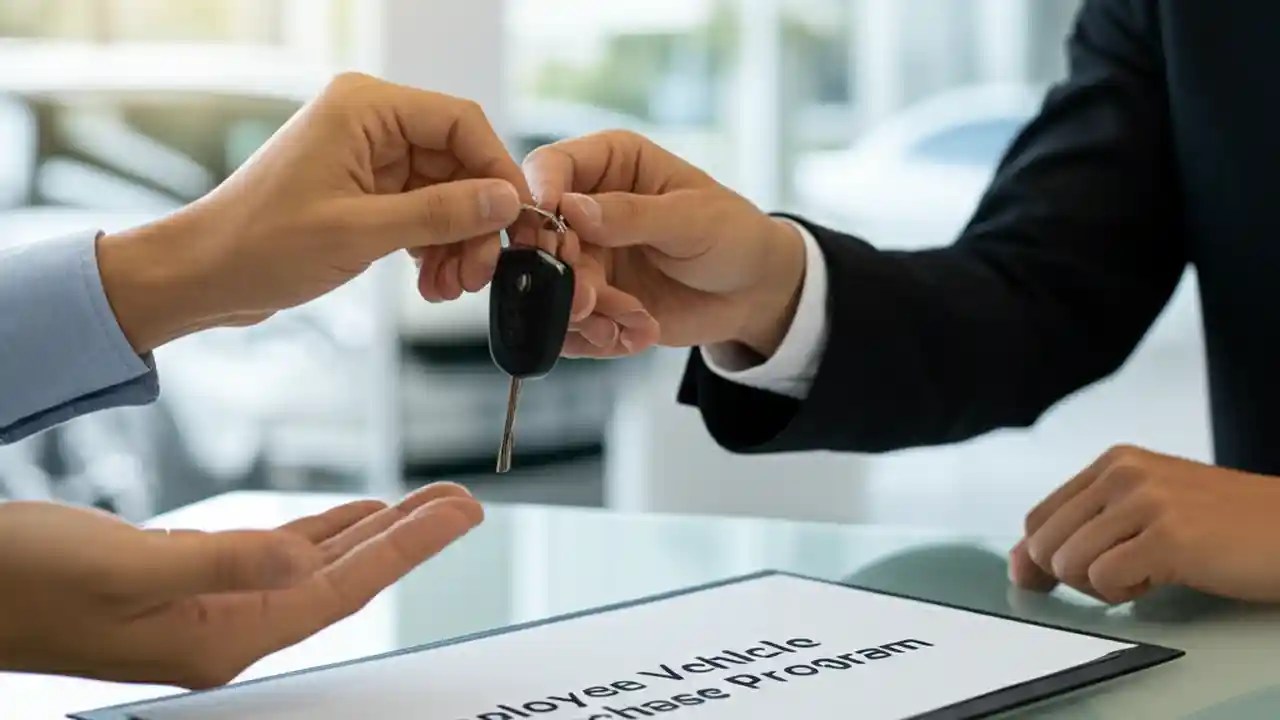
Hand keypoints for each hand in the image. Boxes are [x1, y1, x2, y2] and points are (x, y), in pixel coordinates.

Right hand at [0, 483, 481, 687]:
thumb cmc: (24, 583)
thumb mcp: (123, 568)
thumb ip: (220, 564)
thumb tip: (302, 562)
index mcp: (222, 636)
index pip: (343, 588)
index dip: (408, 548)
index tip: (461, 515)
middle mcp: (228, 629)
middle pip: (344, 578)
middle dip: (408, 537)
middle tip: (464, 501)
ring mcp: (209, 608)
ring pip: (316, 564)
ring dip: (371, 530)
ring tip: (425, 503)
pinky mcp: (188, 584)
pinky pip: (277, 556)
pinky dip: (319, 531)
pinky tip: (346, 517)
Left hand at [98, 73, 529, 353]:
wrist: (204, 276)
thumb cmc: (260, 244)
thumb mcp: (361, 232)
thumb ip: (440, 213)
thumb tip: (504, 200)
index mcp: (364, 108)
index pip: (461, 121)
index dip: (496, 170)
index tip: (516, 218)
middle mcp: (370, 124)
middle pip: (459, 162)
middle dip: (476, 221)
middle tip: (480, 272)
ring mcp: (368, 159)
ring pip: (446, 194)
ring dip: (458, 242)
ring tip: (452, 287)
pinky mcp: (365, 192)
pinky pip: (423, 213)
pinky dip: (435, 248)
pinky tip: (433, 284)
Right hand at [523, 131, 805, 357]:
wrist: (752, 292)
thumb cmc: (732, 234)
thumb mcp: (691, 218)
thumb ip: (632, 215)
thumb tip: (572, 208)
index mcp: (609, 164)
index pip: (550, 167)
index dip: (539, 196)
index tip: (551, 233)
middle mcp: (587, 209)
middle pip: (541, 237)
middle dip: (565, 275)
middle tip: (592, 302)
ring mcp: (587, 257)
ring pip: (552, 287)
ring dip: (588, 315)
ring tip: (633, 324)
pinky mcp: (593, 299)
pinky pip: (571, 325)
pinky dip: (599, 338)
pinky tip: (638, 335)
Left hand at [1009, 445, 1279, 602]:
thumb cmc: (1223, 526)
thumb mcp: (1148, 509)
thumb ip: (1083, 528)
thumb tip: (1016, 566)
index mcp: (1114, 462)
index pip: (1037, 519)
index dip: (1043, 558)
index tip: (1076, 574)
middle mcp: (1123, 473)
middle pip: (1044, 545)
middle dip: (1075, 576)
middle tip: (1125, 573)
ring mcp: (1145, 502)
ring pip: (1068, 565)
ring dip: (1105, 586)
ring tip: (1150, 570)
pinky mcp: (1168, 537)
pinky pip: (1106, 581)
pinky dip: (1130, 593)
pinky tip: (1164, 577)